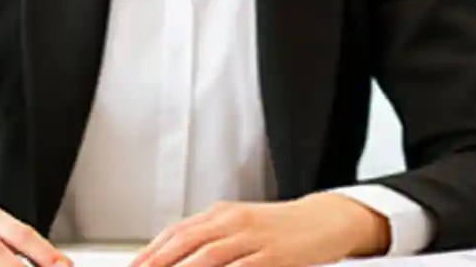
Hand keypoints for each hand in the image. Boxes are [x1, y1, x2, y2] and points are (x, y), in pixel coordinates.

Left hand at [131, 193, 391, 266]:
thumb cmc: (279, 228)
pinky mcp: (273, 256)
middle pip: (185, 244)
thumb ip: (210, 238)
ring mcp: (253, 238)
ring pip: (208, 257)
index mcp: (221, 214)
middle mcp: (233, 222)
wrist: (325, 220)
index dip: (150, 252)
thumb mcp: (240, 225)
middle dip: (158, 263)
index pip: (176, 233)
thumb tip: (175, 254)